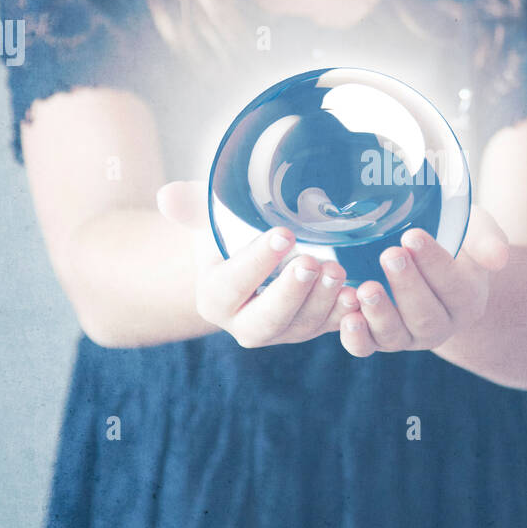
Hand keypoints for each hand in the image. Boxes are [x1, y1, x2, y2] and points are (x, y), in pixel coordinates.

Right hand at [157, 180, 349, 347]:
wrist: (260, 254)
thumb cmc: (232, 230)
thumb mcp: (213, 215)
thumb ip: (193, 206)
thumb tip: (167, 196)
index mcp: (216, 297)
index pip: (232, 285)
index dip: (257, 263)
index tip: (283, 233)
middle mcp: (245, 323)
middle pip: (266, 320)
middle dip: (290, 293)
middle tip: (312, 261)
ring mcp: (282, 331)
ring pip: (303, 326)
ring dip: (323, 300)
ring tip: (338, 269)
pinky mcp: (312, 329)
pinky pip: (332, 329)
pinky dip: (346, 314)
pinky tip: (359, 294)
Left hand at [336, 204, 509, 357]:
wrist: (421, 256)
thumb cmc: (450, 237)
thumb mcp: (472, 229)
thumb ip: (487, 240)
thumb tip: (498, 258)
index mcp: (469, 298)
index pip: (456, 287)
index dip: (434, 263)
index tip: (412, 235)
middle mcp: (442, 324)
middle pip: (426, 315)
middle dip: (407, 286)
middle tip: (390, 254)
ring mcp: (409, 336)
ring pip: (396, 335)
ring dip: (380, 314)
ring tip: (365, 288)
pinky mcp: (379, 339)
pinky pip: (367, 347)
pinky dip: (356, 338)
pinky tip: (347, 318)